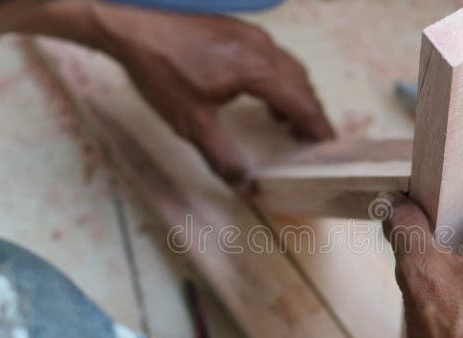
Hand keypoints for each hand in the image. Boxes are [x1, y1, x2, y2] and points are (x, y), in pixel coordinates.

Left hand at [89, 3, 334, 185]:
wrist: (132, 25)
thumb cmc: (161, 71)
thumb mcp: (192, 122)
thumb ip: (222, 156)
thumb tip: (246, 186)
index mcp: (257, 70)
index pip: (302, 102)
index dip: (318, 127)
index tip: (329, 148)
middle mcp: (262, 48)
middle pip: (302, 83)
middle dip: (311, 113)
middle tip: (312, 142)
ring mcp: (251, 35)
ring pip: (289, 68)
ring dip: (296, 96)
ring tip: (290, 125)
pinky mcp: (238, 30)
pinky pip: (273, 58)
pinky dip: (280, 81)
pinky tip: (265, 97)